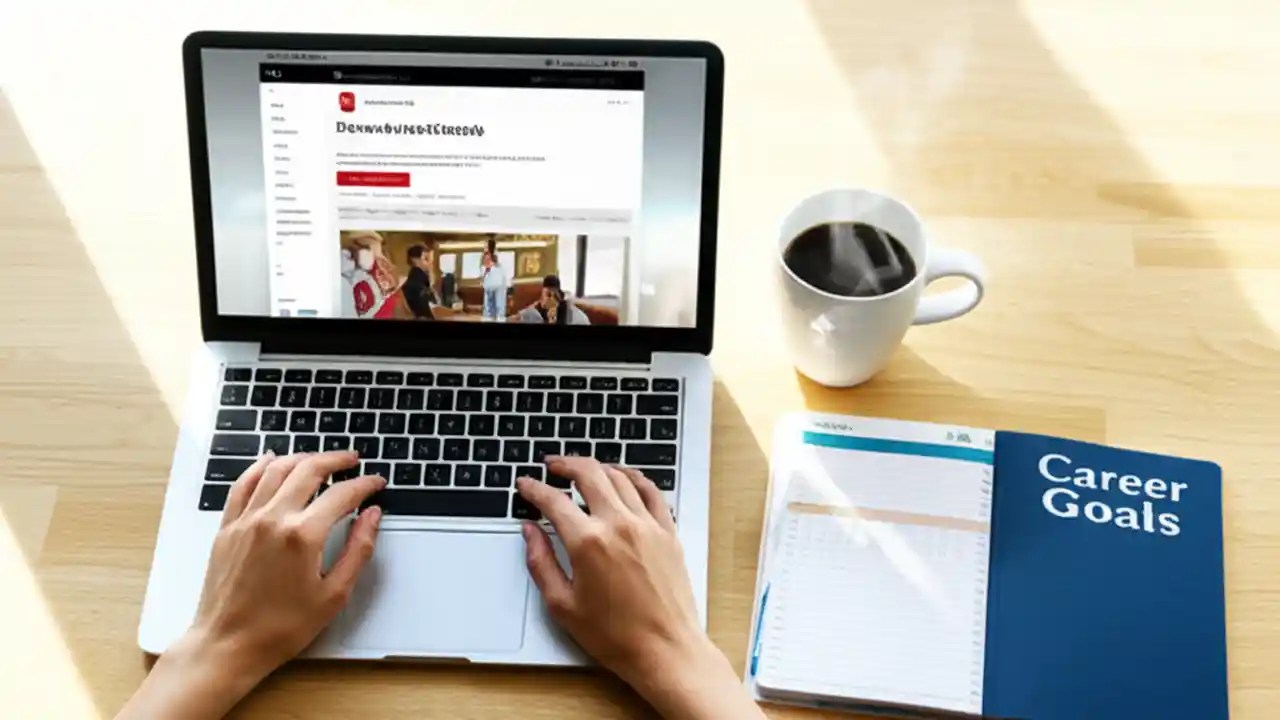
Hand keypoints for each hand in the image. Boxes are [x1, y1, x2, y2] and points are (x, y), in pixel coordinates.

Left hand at [194, 450, 384, 673]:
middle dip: (335, 460)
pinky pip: (244, 484)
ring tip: (319, 459)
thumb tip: (372, 516)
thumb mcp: (334, 594)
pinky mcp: (227, 527)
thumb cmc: (281, 628)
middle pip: (309, 470)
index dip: (364, 485)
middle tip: (351, 460)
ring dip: (302, 457)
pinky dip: (260, 467)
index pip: (342, 494)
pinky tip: (271, 460)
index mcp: (303, 536)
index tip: (375, 484)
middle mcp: (273, 519)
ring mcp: (246, 520)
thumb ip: (358, 550)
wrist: (228, 645)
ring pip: (276, 469)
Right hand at [516, 458, 764, 719]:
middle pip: (588, 474)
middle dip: (565, 464)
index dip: (534, 488)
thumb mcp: (562, 604)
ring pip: (620, 477)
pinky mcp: (668, 532)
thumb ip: (541, 562)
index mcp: (588, 543)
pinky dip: (634, 478)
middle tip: (552, 465)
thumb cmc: (615, 636)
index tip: (526, 484)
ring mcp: (647, 525)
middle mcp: (619, 525)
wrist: (665, 650)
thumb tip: (530, 532)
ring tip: (583, 469)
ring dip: (597, 467)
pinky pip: (651, 492)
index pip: (553, 501)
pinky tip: (624, 477)